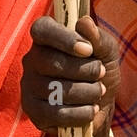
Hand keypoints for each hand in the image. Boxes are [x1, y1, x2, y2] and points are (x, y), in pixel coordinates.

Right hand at [21, 15, 120, 136]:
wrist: (100, 107)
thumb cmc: (99, 72)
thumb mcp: (106, 52)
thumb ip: (98, 38)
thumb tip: (84, 22)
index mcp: (46, 38)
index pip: (42, 30)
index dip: (64, 39)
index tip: (88, 50)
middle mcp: (32, 59)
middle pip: (51, 62)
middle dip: (84, 70)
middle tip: (101, 73)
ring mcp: (29, 86)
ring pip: (55, 90)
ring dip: (87, 92)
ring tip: (98, 92)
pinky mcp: (32, 111)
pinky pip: (55, 113)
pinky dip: (80, 113)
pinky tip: (90, 109)